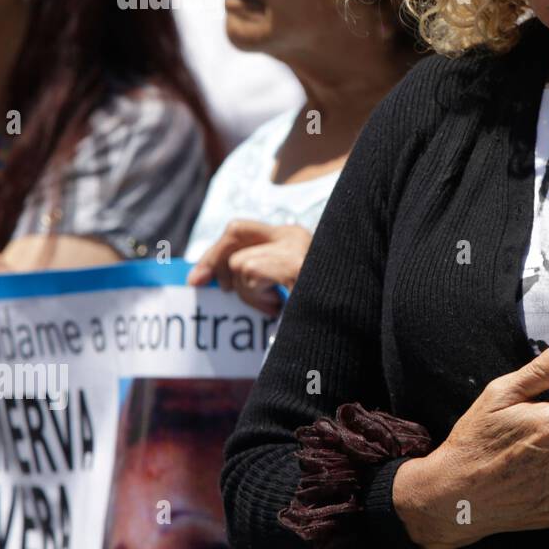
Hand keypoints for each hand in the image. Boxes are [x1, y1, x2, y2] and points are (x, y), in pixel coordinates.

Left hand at [186, 220, 312, 315]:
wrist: (351, 319)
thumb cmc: (315, 313)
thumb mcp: (282, 289)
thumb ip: (256, 275)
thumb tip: (210, 278)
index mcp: (294, 237)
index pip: (241, 229)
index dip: (214, 252)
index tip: (198, 279)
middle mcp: (295, 235)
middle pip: (234, 231)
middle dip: (215, 260)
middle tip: (220, 289)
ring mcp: (297, 249)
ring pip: (240, 263)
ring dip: (248, 294)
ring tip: (274, 306)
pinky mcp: (296, 266)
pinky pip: (251, 273)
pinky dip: (257, 297)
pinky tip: (279, 306)